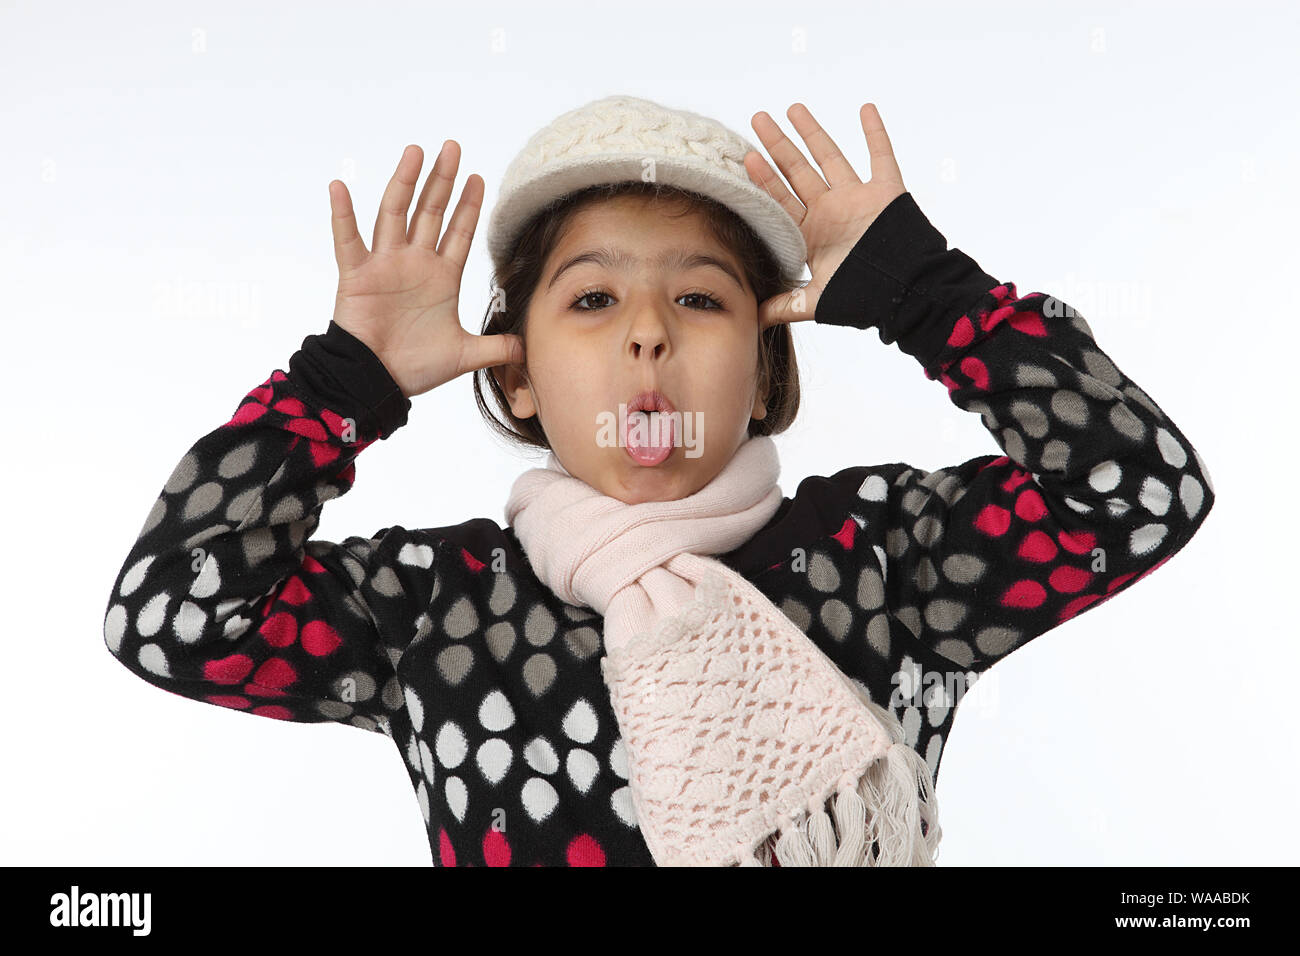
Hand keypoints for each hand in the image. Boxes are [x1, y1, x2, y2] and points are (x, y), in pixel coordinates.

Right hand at [328, 142, 522, 398]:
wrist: (378, 382)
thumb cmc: (415, 367)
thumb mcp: (465, 355)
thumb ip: (496, 348)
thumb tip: (527, 350)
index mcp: (441, 277)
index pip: (459, 232)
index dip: (469, 206)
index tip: (478, 179)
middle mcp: (414, 263)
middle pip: (430, 212)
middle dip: (442, 180)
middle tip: (452, 148)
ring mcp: (385, 265)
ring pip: (395, 214)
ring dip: (404, 183)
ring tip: (415, 152)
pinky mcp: (357, 276)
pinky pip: (348, 241)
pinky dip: (343, 215)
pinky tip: (340, 187)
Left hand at [744, 103, 906, 327]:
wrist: (904, 293)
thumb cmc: (860, 297)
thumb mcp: (815, 302)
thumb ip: (783, 305)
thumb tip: (751, 320)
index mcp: (811, 233)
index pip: (781, 200)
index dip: (764, 179)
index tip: (745, 157)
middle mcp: (830, 211)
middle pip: (798, 172)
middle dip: (778, 146)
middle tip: (757, 119)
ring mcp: (857, 199)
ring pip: (830, 157)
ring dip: (812, 132)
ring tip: (792, 108)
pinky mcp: (886, 191)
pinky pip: (881, 156)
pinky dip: (876, 133)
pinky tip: (865, 108)